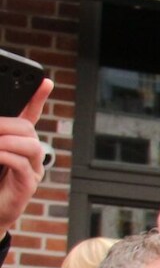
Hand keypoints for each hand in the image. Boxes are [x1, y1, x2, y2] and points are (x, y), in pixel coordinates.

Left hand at [0, 78, 50, 235]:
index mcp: (19, 144)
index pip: (32, 116)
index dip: (39, 98)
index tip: (45, 82)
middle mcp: (30, 155)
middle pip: (29, 128)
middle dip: (7, 124)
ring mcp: (33, 170)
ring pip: (31, 144)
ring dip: (7, 140)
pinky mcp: (28, 185)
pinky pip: (22, 163)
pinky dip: (6, 156)